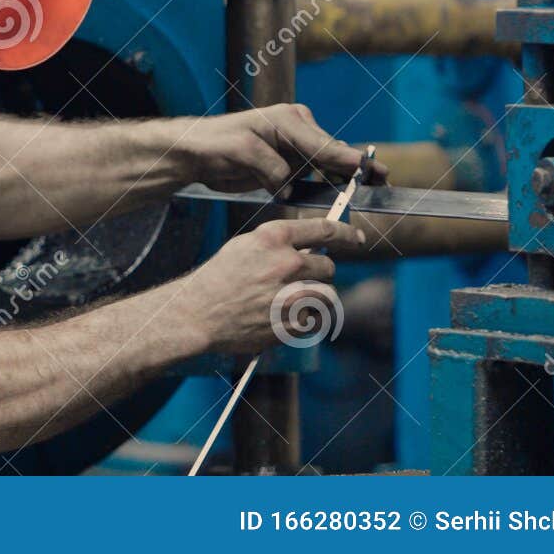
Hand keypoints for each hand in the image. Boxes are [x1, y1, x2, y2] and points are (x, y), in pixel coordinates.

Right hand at [173, 218, 363, 354]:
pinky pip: (315, 319)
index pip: (324, 230)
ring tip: (294, 302)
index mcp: (272, 237)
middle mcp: (286, 262)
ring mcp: (290, 294)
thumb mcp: (244, 246)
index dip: (345, 234)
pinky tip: (283, 318)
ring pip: (327, 294)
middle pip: (328, 266)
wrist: (197, 314)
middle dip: (319, 274)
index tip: (356, 239)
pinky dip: (305, 320)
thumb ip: (278, 244)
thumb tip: (310, 248)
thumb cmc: (216, 280)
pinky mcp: (291, 323)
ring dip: (316, 298)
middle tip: (299, 281)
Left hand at [178, 104, 387, 195]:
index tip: (370, 170)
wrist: (195, 152)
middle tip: (385, 183)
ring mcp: (293, 149)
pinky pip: (313, 178)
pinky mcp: (287, 165)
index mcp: (288, 120)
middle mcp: (296, 131)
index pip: (324, 144)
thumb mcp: (240, 152)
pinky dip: (327, 188)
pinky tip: (343, 198)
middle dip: (357, 170)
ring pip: (327, 167)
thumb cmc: (213, 143)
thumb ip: (269, 168)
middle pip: (334, 154)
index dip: (348, 160)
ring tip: (374, 191)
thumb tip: (287, 188)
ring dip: (346, 180)